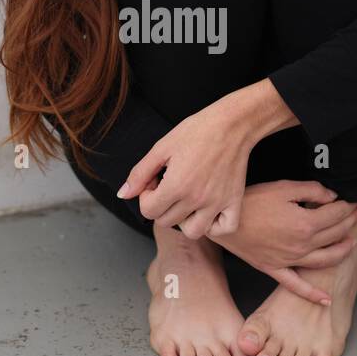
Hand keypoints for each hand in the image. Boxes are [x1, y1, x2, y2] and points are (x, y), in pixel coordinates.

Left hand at [116, 96, 256, 238]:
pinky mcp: (233, 201)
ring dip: (184, 220)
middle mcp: (196, 199)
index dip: (146, 196)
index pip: (148, 211)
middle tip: (169, 185)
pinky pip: (223, 229)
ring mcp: (216, 203)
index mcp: (176, 185)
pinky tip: (207, 211)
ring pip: (192, 231)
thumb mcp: (162, 148)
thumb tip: (122, 194)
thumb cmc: (197, 131)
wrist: (232, 124)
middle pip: (166, 221)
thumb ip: (140, 173)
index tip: (155, 182)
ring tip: (185, 202)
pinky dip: (214, 226)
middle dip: (161, 205)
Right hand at [207, 180, 356, 303]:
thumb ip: (311, 190)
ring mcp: (289, 260)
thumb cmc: (249, 202)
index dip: (350, 206)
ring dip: (343, 251)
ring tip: (352, 242)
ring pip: (325, 260)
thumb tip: (332, 195)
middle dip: (352, 222)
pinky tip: (325, 300)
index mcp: (305, 223)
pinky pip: (297, 286)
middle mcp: (301, 245)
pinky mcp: (275, 269)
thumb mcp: (282, 187)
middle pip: (335, 234)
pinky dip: (313, 295)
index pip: (337, 214)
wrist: (221, 222)